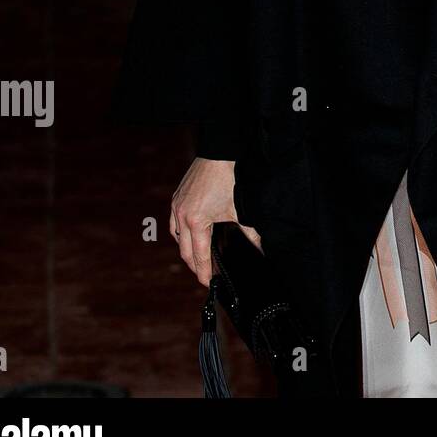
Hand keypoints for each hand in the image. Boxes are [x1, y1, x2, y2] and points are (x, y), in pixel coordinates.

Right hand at [170, 158, 262, 286]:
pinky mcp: (176, 198)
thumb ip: (251, 233)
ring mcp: (176, 207)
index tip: (207, 284)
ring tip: (199, 258)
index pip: (199, 255)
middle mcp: (181, 216)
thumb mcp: (240, 209)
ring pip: (177, 238)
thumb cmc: (230, 179)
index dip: (203, 272)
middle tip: (205, 275)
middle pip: (184, 250)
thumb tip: (262, 249)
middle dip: (195, 265)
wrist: (219, 153)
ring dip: (186, 250)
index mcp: (196, 222)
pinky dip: (181, 234)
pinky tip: (190, 236)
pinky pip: (174, 224)